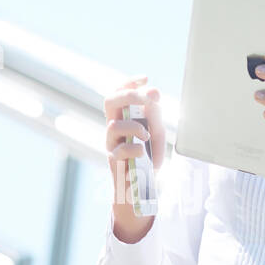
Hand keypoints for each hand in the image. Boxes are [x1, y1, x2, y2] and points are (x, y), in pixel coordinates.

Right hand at [102, 75, 163, 241]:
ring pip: (113, 125)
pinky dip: (133, 148)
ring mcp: (111, 144)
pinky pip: (119, 151)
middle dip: (129, 96)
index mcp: (122, 116)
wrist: (143, 185)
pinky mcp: (114, 162)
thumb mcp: (156, 129)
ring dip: (134, 126)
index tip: (145, 78)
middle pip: (109, 102)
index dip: (128, 82)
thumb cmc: (148, 154)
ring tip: (147, 134)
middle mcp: (113, 127)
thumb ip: (154, 112)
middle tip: (147, 99)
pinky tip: (143, 152)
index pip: (118, 92)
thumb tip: (154, 91)